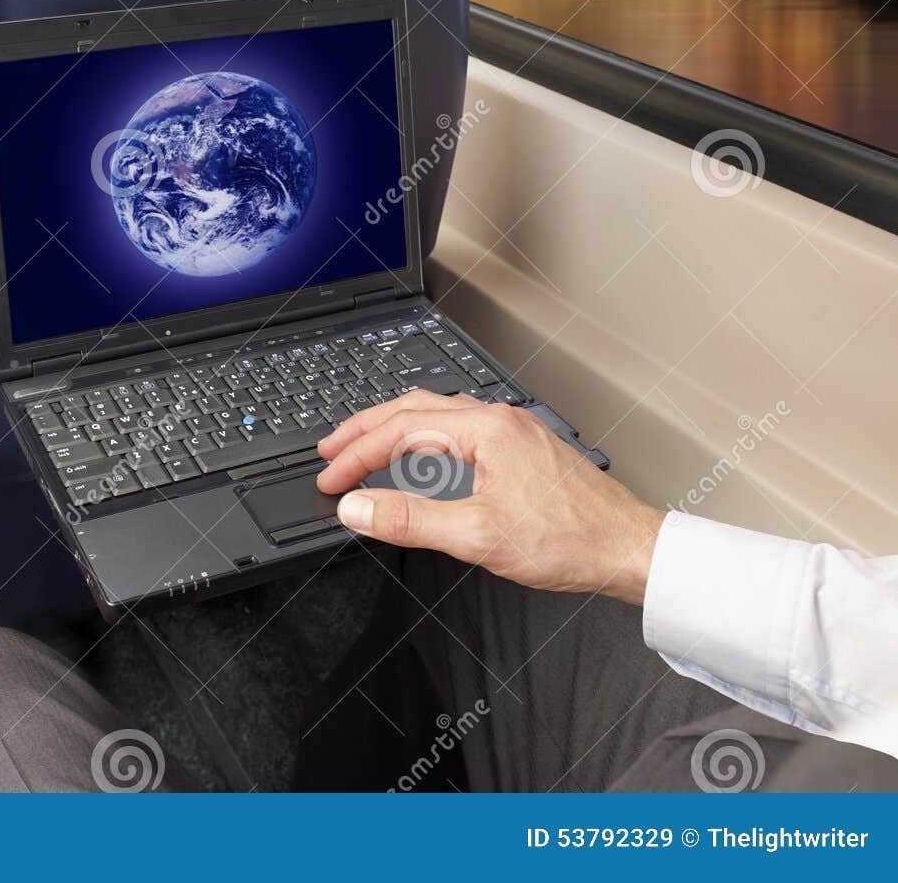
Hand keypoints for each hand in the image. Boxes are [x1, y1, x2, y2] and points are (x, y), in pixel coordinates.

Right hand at [316, 391, 664, 605]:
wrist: (628, 549)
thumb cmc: (570, 540)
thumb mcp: (478, 536)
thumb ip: (411, 519)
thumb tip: (359, 507)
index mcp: (485, 429)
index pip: (400, 429)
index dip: (357, 455)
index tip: (330, 478)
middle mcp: (499, 418)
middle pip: (414, 408)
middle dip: (366, 428)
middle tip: (330, 451)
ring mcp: (513, 430)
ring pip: (438, 415)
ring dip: (395, 429)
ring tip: (365, 449)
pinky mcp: (523, 448)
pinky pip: (460, 429)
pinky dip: (426, 438)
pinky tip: (423, 459)